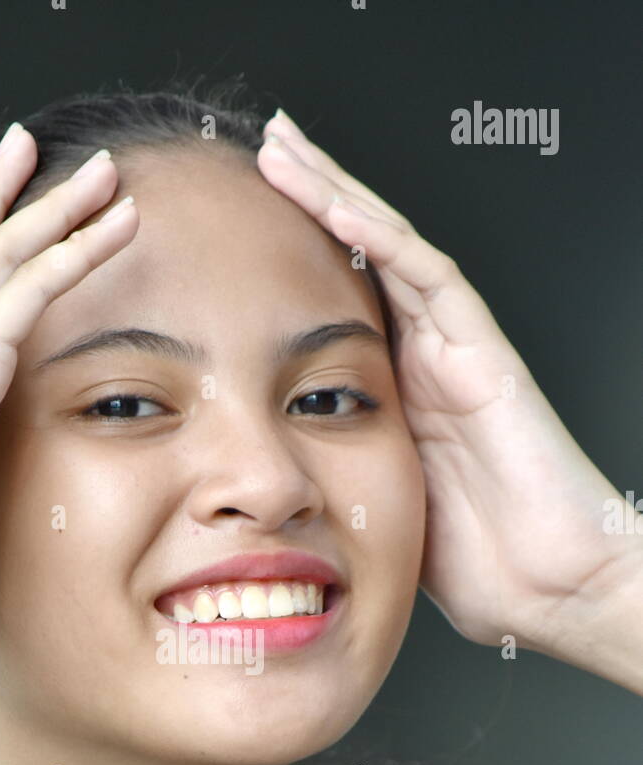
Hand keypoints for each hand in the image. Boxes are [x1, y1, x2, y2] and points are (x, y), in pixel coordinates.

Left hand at [257, 108, 634, 660]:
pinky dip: (382, 241)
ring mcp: (459, 348)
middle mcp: (429, 356)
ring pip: (391, 248)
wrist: (552, 584)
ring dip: (336, 194)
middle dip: (313, 198)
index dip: (297, 254)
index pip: (342, 298)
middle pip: (363, 256)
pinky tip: (336, 207)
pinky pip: (430, 280)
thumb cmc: (481, 562)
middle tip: (262, 149)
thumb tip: (271, 496)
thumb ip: (337, 481)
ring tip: (284, 151)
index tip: (242, 222)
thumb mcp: (379, 511)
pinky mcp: (485, 353)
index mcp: (401, 389)